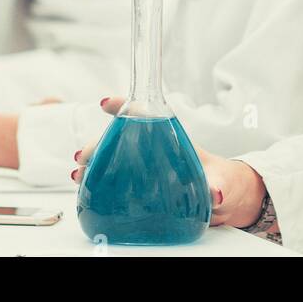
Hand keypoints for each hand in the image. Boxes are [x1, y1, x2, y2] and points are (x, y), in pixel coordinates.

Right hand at [70, 97, 268, 228]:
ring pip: (114, 158)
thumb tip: (217, 193)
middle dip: (99, 144)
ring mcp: (147, 168)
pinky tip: (86, 188)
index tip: (106, 102)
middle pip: (122, 139)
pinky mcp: (143, 187)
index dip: (125, 106)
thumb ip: (218, 188)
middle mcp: (156, 150)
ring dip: (93, 164)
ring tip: (77, 173)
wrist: (225, 199)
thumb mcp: (222, 185)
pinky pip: (115, 179)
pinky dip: (97, 181)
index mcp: (174, 141)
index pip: (147, 115)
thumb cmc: (223, 183)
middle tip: (82, 156)